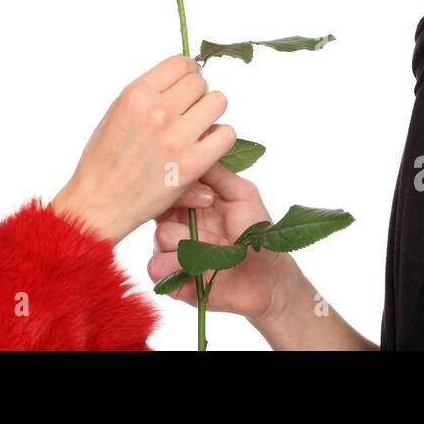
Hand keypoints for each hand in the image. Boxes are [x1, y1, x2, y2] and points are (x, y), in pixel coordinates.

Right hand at [52, 54, 233, 243]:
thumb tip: (182, 77)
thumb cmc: (103, 160)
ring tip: (198, 124)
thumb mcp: (116, 112)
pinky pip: (227, 134)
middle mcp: (158, 112)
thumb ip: (149, 93)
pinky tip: (206, 144)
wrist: (99, 203)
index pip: (180, 63)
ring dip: (210, 111)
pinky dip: (220, 137)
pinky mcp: (192, 164)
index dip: (189, 69)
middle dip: (196, 93)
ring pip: (218, 101)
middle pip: (200, 82)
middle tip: (188, 109)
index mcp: (136, 95)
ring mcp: (177, 138)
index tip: (188, 79)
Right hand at [148, 162, 295, 323]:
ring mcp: (170, 250)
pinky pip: (156, 266)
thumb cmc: (256, 234)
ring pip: (160, 237)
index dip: (183, 189)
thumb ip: (218, 172)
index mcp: (190, 201)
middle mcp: (176, 222)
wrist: (268, 279)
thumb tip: (196, 144)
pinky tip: (200, 270)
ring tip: (219, 253)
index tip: (209, 199)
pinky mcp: (169, 277)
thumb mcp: (243, 193)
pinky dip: (177, 267)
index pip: (169, 184)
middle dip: (186, 217)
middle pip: (157, 208)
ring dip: (193, 245)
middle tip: (214, 228)